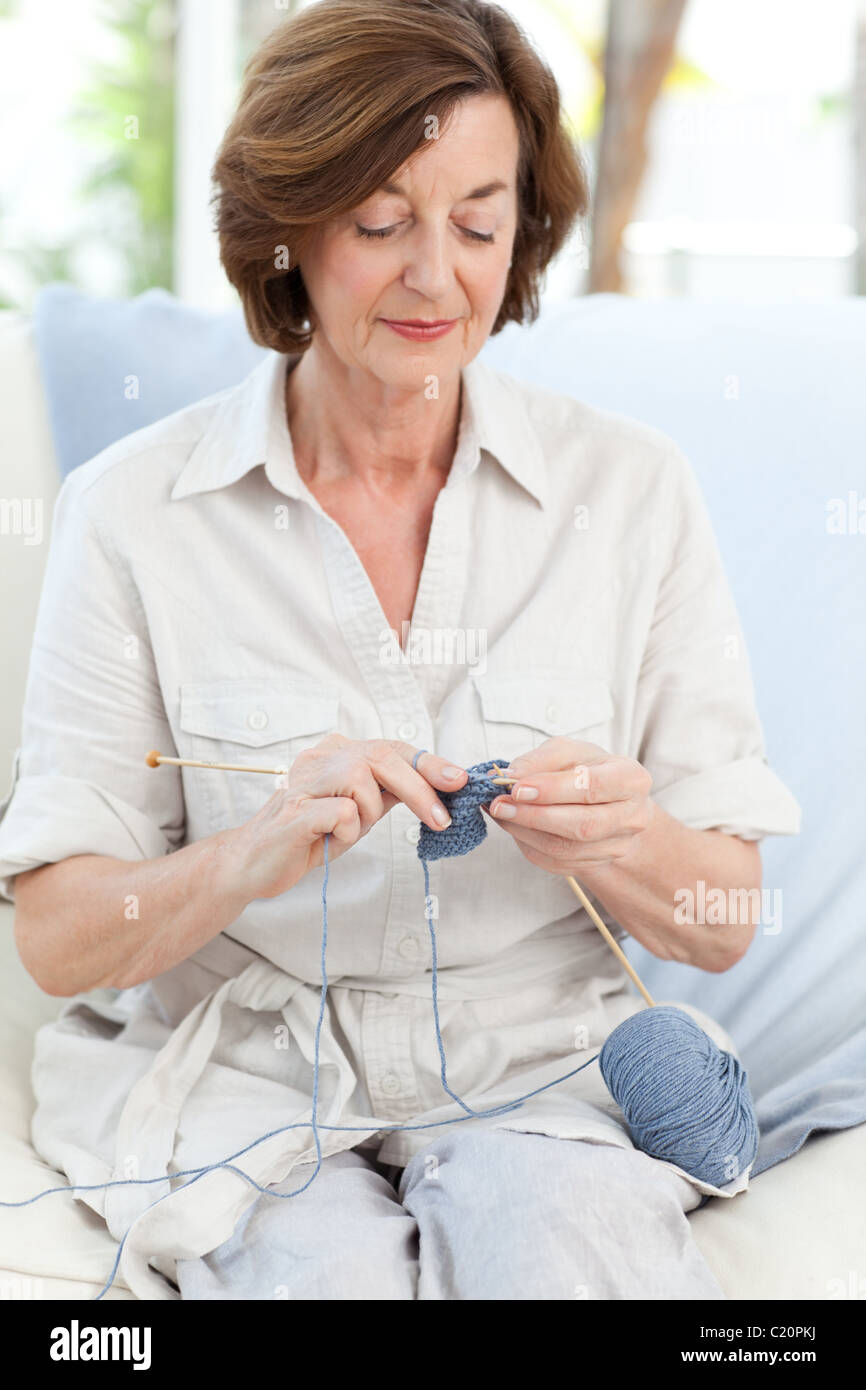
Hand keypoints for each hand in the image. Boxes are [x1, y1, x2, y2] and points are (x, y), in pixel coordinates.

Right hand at [223, 736, 466, 900]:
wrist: (255, 864)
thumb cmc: (309, 837)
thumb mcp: (359, 811)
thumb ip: (388, 792)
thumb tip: (438, 783)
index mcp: (337, 752)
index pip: (392, 748)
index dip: (429, 763)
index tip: (459, 779)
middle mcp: (321, 756)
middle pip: (383, 757)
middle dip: (419, 789)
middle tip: (442, 819)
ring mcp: (305, 779)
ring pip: (363, 782)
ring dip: (367, 815)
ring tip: (346, 832)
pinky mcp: (295, 808)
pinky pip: (342, 813)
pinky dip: (346, 832)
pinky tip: (327, 839)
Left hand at [485, 737, 652, 873]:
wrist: (608, 801)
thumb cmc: (588, 769)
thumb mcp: (569, 752)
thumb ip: (541, 760)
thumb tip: (510, 776)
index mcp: (632, 779)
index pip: (592, 786)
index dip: (553, 789)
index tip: (517, 787)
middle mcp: (632, 817)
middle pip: (582, 825)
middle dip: (535, 816)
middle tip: (500, 804)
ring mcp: (617, 845)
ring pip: (566, 849)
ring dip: (526, 832)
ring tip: (501, 813)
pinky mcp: (598, 863)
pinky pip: (557, 862)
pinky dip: (529, 845)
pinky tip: (513, 826)